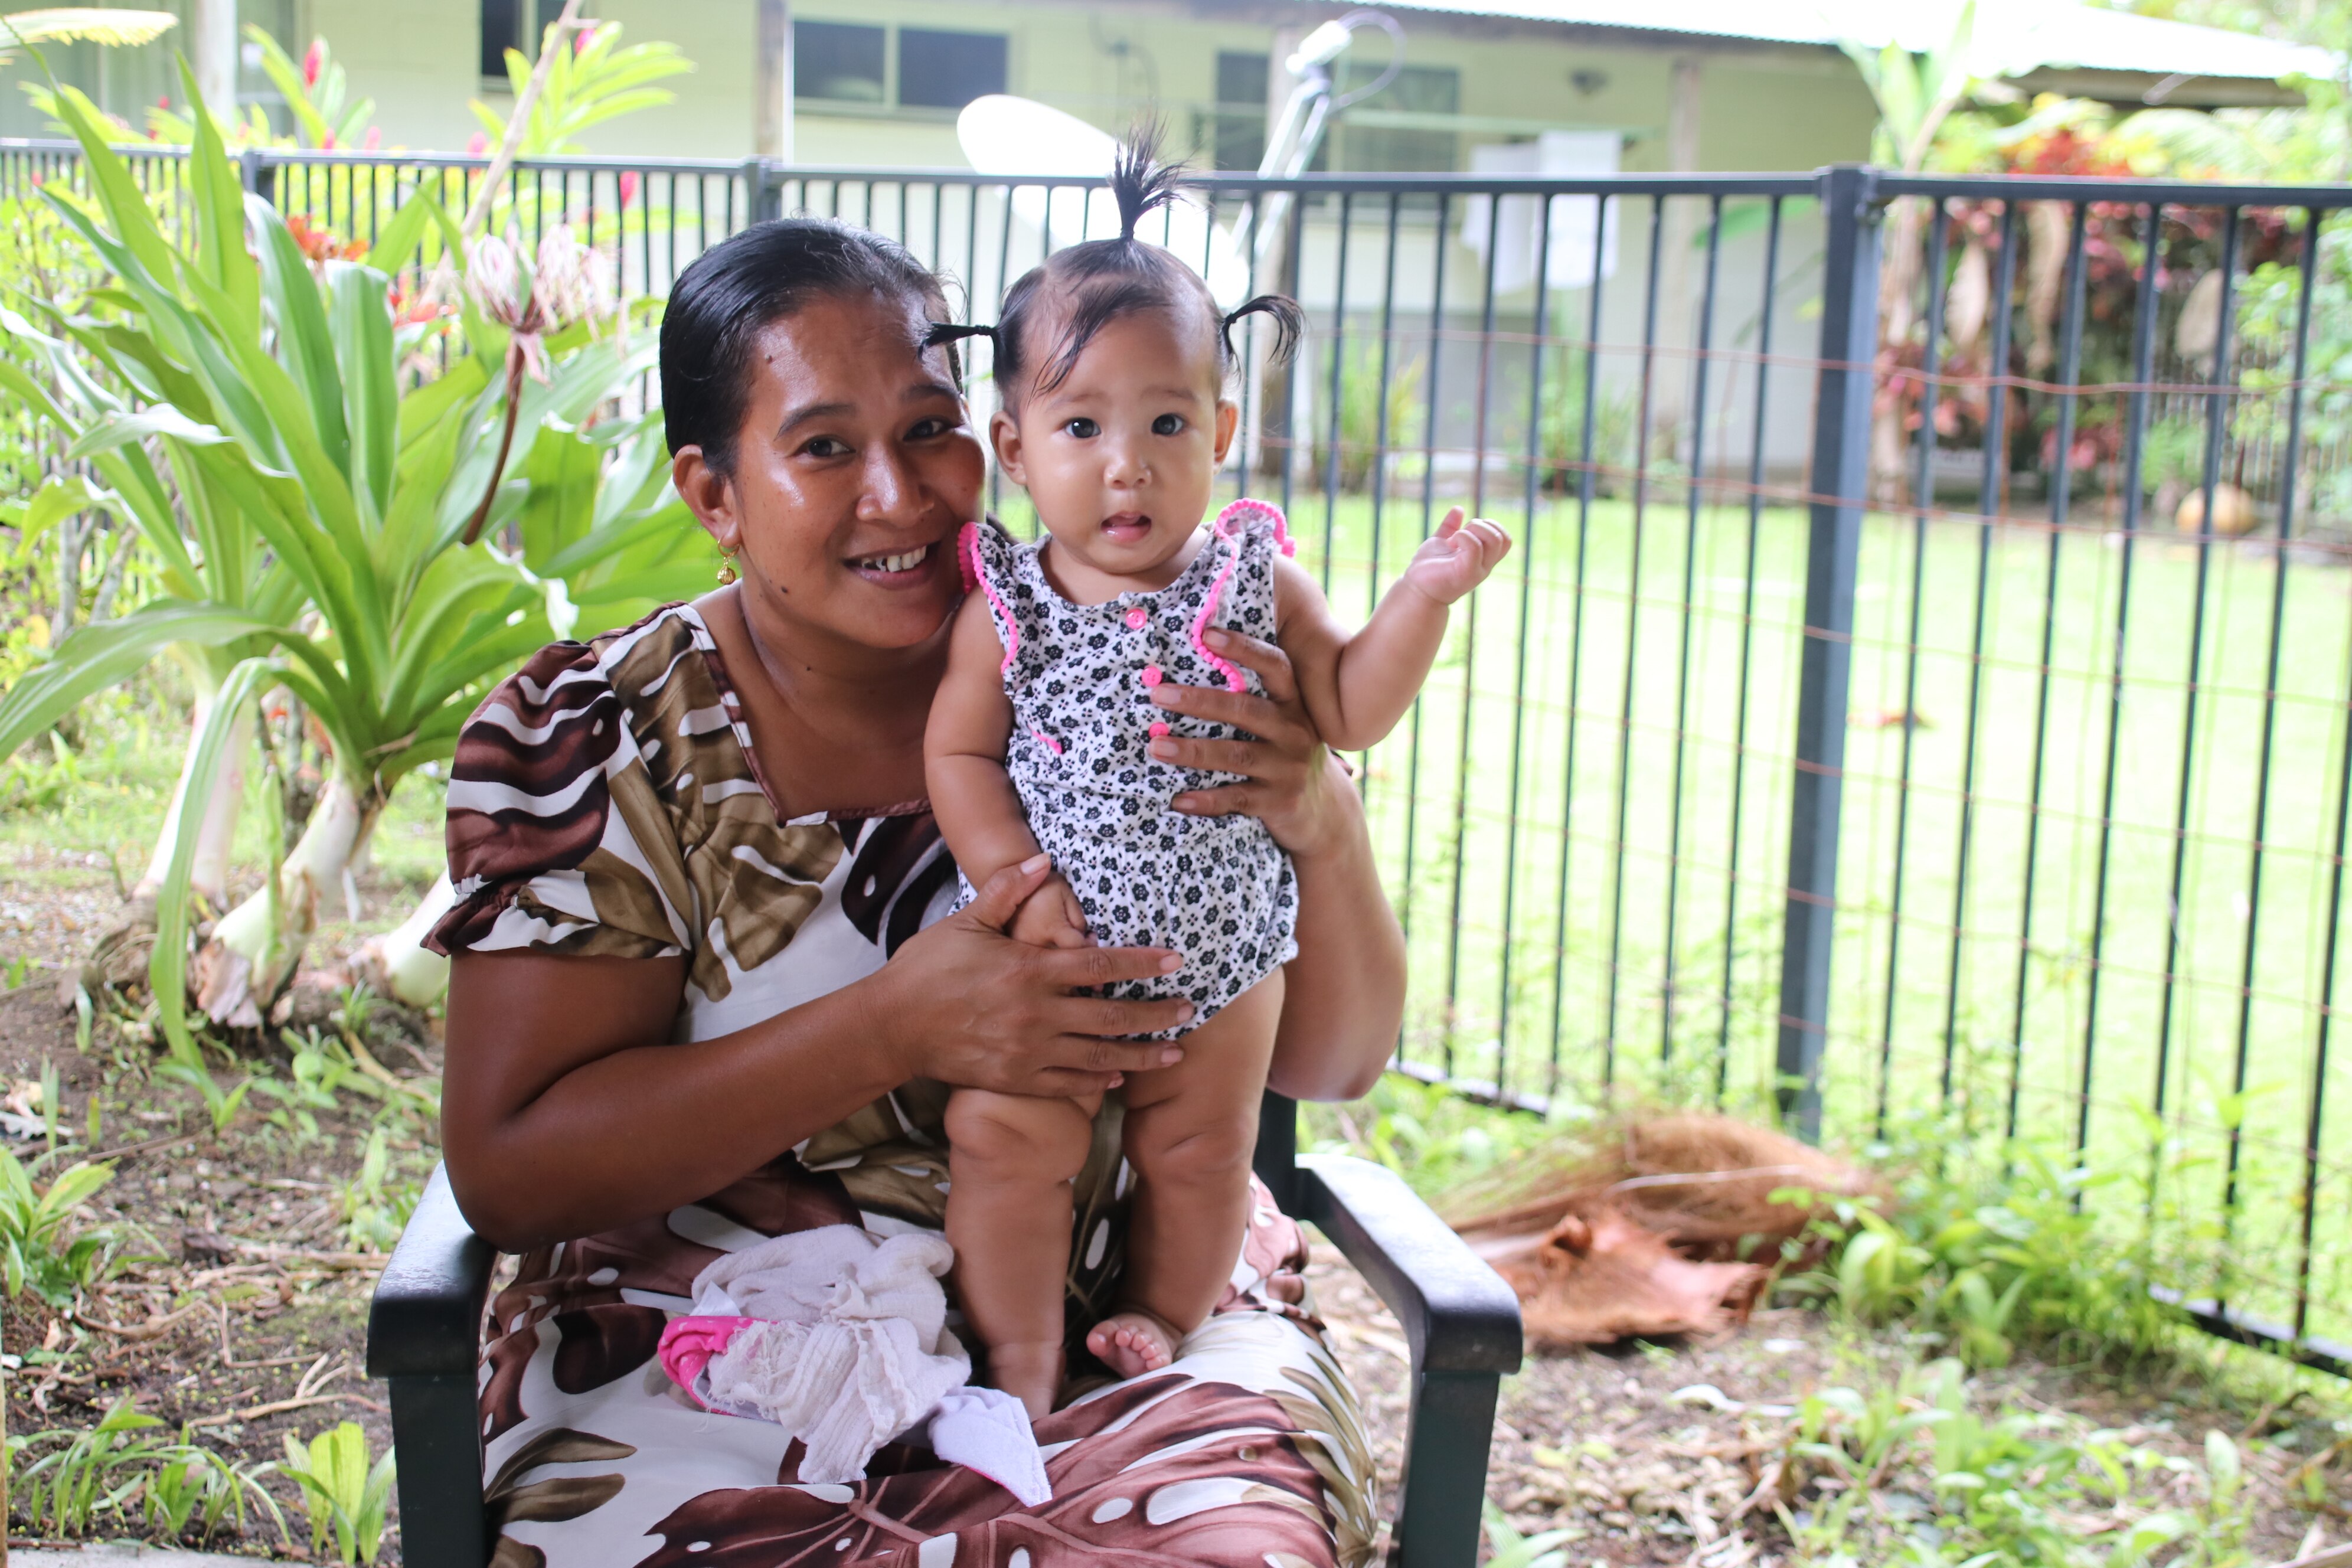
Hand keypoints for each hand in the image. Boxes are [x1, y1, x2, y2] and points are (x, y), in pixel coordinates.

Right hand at [874, 855, 1191, 1097]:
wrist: (891, 1027)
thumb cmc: (926, 969)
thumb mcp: (965, 922)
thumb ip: (1006, 890)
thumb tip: (1044, 860)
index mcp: (1029, 970)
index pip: (1100, 964)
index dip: (1142, 963)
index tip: (1176, 961)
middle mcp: (1036, 1013)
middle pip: (1111, 1015)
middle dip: (1156, 1014)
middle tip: (1190, 1011)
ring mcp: (1027, 1051)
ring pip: (1098, 1057)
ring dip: (1140, 1056)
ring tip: (1175, 1056)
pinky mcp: (1015, 1080)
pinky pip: (1067, 1085)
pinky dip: (1097, 1081)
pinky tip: (1118, 1077)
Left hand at [1147, 626, 1351, 857]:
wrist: (1324, 810)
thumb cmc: (1284, 753)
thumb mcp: (1282, 721)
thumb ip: (1252, 697)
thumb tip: (1195, 660)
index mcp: (1293, 703)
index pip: (1274, 666)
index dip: (1243, 648)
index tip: (1207, 634)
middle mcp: (1294, 731)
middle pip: (1244, 710)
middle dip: (1198, 701)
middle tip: (1158, 694)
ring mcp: (1288, 769)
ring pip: (1235, 756)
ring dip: (1192, 751)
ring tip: (1156, 746)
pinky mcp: (1280, 802)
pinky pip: (1237, 799)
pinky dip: (1206, 800)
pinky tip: (1178, 800)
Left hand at [1400, 507, 1510, 605]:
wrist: (1415, 590)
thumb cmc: (1427, 569)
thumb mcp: (1440, 542)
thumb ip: (1450, 527)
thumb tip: (1458, 509)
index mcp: (1483, 559)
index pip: (1505, 539)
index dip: (1492, 526)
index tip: (1468, 529)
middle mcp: (1484, 566)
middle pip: (1503, 538)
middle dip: (1483, 525)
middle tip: (1461, 533)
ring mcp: (1477, 571)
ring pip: (1495, 539)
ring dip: (1475, 529)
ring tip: (1455, 538)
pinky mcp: (1466, 573)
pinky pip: (1475, 548)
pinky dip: (1463, 537)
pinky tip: (1451, 542)